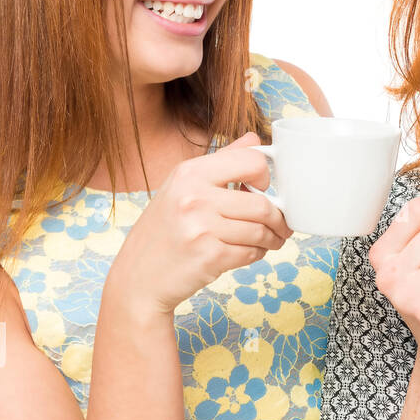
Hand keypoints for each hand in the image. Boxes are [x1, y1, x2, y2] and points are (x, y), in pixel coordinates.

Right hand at [111, 132, 291, 314]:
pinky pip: (251, 252)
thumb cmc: (164, 232)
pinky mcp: (209, 256)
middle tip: (281, 226)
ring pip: (260, 230)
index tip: (267, 189)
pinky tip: (249, 253)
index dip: (267, 176)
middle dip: (279, 219)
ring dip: (272, 239)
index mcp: (189, 173)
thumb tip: (254, 139)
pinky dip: (257, 254)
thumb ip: (222, 161)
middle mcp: (193, 196)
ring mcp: (200, 227)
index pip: (251, 161)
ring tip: (270, 241)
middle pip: (262, 203)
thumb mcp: (182, 187)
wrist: (137, 279)